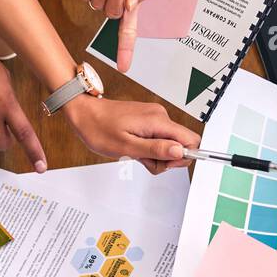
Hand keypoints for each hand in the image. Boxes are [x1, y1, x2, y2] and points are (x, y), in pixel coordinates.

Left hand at [65, 95, 198, 172]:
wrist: (85, 114)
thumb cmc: (100, 129)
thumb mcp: (127, 147)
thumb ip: (156, 150)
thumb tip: (179, 151)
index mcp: (157, 121)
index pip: (191, 139)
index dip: (183, 157)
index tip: (165, 163)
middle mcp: (160, 116)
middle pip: (180, 144)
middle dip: (166, 159)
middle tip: (144, 160)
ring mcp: (154, 117)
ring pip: (169, 144)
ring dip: (155, 155)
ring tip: (134, 153)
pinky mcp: (149, 120)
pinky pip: (159, 139)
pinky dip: (149, 148)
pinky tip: (134, 147)